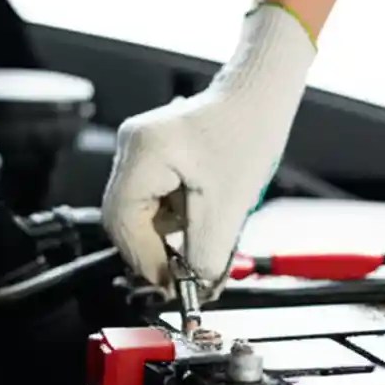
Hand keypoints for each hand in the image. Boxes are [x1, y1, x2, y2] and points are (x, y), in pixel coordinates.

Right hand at [100, 5, 314, 291]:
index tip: (170, 282)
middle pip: (124, 219)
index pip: (122, 221)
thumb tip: (195, 287)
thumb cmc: (249, 131)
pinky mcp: (156, 156)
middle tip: (182, 276)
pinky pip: (154, 202)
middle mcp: (134, 147)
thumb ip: (207, 253)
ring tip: (201, 241)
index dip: (144, 258)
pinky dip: (174, 221)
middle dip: (153, 251)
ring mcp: (142, 150)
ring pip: (140, 214)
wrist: (262, 97)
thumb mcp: (230, 206)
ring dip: (166, 237)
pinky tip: (199, 220)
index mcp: (145, 151)